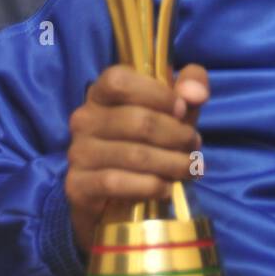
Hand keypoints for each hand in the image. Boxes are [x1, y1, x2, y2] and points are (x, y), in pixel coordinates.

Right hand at [65, 62, 209, 253]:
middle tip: (194, 145)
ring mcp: (78, 152)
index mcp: (101, 92)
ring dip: (171, 163)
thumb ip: (191, 84)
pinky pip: (116, 183)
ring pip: (133, 155)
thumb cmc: (149, 139)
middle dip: (176, 135)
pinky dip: (150, 186)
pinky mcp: (78, 185)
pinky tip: (167, 188)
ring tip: (189, 168)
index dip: (156, 93)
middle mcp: (84, 119)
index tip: (182, 109)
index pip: (119, 81)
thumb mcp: (173, 107)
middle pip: (137, 121)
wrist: (115, 194)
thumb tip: (196, 93)